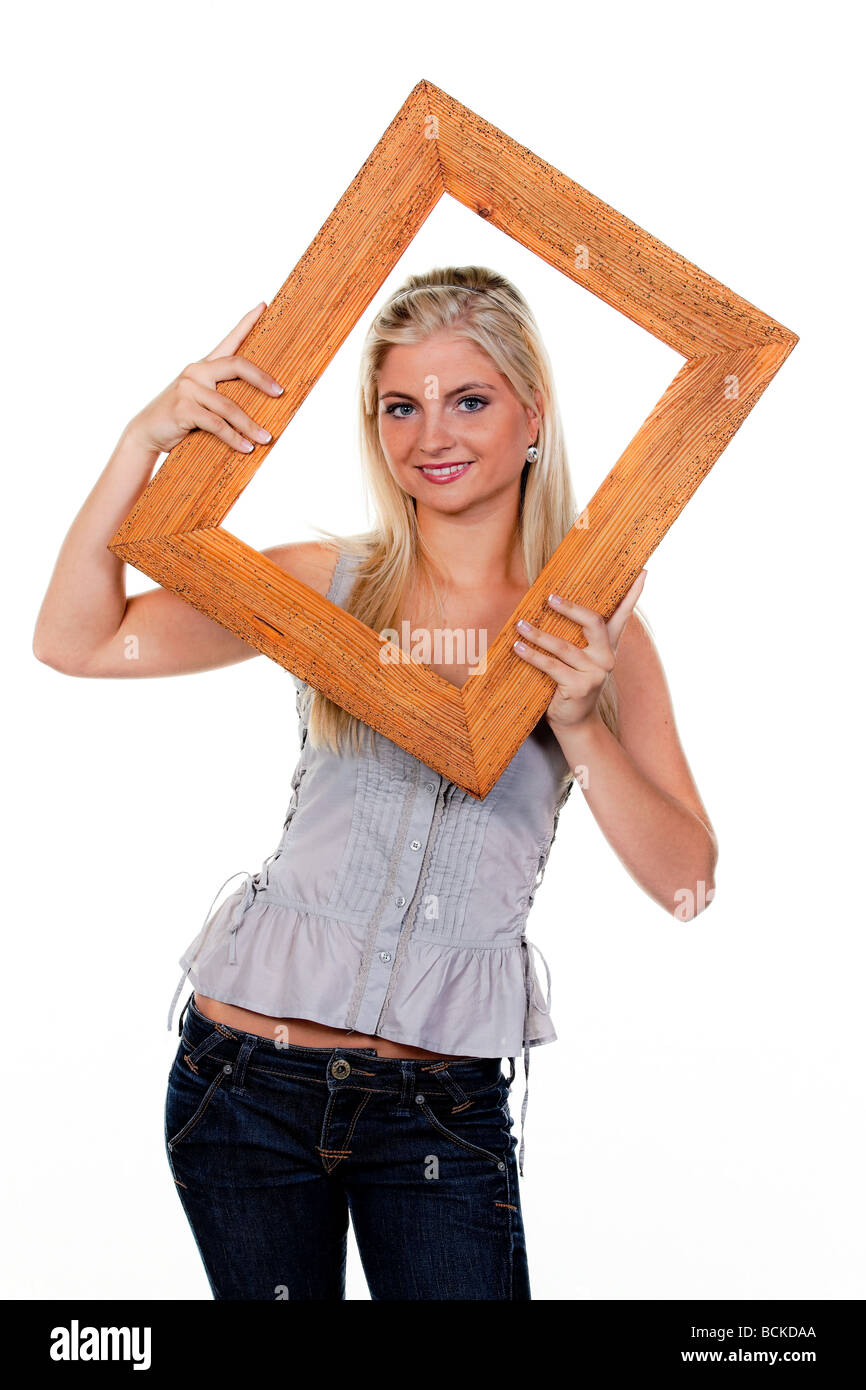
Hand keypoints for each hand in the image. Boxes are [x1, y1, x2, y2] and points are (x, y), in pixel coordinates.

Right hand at [127, 302, 283, 455]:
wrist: (147, 432)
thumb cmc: (180, 418)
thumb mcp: (201, 401)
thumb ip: (222, 396)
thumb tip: (259, 406)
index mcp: (204, 367)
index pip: (230, 340)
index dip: (247, 323)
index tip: (263, 306)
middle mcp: (196, 371)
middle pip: (236, 366)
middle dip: (262, 379)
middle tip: (280, 393)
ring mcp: (188, 388)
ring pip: (229, 405)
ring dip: (250, 425)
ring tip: (266, 438)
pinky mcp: (183, 408)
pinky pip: (216, 424)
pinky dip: (233, 438)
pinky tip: (246, 448)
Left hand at [512, 570, 647, 730]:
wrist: (575, 721)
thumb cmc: (571, 682)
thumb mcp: (578, 658)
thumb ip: (575, 635)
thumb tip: (552, 603)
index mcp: (608, 645)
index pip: (623, 615)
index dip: (634, 593)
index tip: (642, 571)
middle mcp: (606, 657)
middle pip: (594, 623)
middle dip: (571, 608)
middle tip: (550, 597)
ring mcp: (595, 673)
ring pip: (565, 646)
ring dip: (539, 634)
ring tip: (521, 624)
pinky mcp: (579, 687)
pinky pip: (551, 666)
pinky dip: (532, 656)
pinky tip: (518, 647)